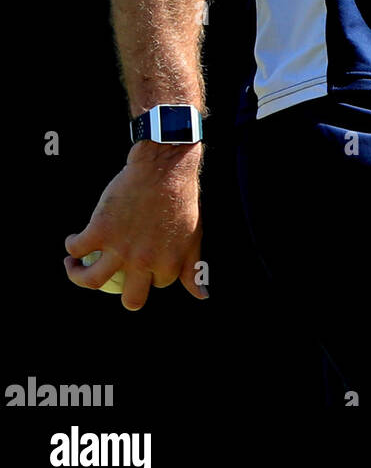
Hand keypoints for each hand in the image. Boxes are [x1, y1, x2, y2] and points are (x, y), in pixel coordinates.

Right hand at [64, 140, 206, 310]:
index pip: (157, 284)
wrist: (164, 168)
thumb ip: (193, 268)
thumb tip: (202, 296)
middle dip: (122, 295)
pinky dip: (71, 248)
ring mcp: (120, 248)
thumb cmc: (180, 198)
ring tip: (74, 266)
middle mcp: (143, 262)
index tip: (144, 261)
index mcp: (167, 265)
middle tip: (113, 280)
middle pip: (130, 299)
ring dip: (77, 277)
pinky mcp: (100, 230)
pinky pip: (77, 249)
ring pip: (90, 280)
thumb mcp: (193, 236)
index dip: (151, 275)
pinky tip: (72, 240)